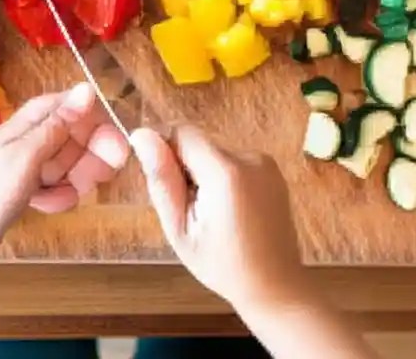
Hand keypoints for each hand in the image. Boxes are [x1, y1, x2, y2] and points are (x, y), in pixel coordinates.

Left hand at [0, 83, 130, 252]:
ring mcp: (24, 166)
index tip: (113, 138)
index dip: (90, 117)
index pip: (64, 105)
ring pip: (65, 163)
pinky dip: (55, 196)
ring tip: (58, 198)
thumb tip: (87, 88)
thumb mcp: (26, 158)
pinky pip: (52, 185)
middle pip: (70, 136)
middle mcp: (25, 141)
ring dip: (71, 181)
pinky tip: (44, 207)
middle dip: (87, 157)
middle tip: (98, 178)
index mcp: (23, 126)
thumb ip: (57, 125)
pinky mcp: (24, 189)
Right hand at [130, 126, 306, 310]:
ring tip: (211, 213)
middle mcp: (251, 157)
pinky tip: (229, 209)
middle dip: (186, 168)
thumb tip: (141, 134)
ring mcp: (266, 162)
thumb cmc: (223, 264)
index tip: (166, 184)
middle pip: (199, 142)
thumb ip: (161, 179)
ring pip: (215, 152)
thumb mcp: (179, 229)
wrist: (275, 284)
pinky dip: (223, 178)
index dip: (165, 152)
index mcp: (226, 172)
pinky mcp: (272, 169)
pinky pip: (234, 160)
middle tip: (190, 209)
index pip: (182, 132)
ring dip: (204, 174)